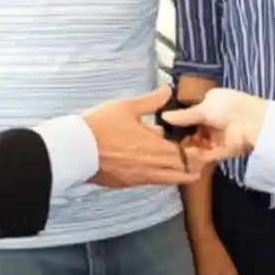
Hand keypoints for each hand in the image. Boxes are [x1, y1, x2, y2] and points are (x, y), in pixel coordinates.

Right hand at [82, 86, 203, 187]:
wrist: (77, 149)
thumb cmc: (101, 126)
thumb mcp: (127, 107)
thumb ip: (151, 101)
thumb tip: (168, 90)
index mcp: (156, 148)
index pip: (188, 156)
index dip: (197, 152)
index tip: (197, 143)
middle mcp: (153, 167)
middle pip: (184, 173)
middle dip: (193, 165)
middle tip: (195, 155)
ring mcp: (141, 178)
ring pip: (169, 181)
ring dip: (179, 173)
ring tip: (181, 164)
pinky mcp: (128, 184)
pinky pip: (152, 182)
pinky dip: (160, 176)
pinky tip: (155, 166)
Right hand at [163, 88, 266, 164]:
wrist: (252, 122)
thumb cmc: (227, 107)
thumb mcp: (203, 108)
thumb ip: (183, 116)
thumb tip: (164, 116)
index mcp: (210, 105)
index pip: (192, 114)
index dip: (180, 121)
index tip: (165, 127)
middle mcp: (213, 121)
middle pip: (194, 131)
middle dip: (182, 136)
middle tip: (166, 142)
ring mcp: (218, 136)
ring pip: (198, 144)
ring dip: (188, 147)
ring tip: (173, 151)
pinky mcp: (222, 151)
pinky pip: (206, 154)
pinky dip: (196, 156)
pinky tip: (184, 157)